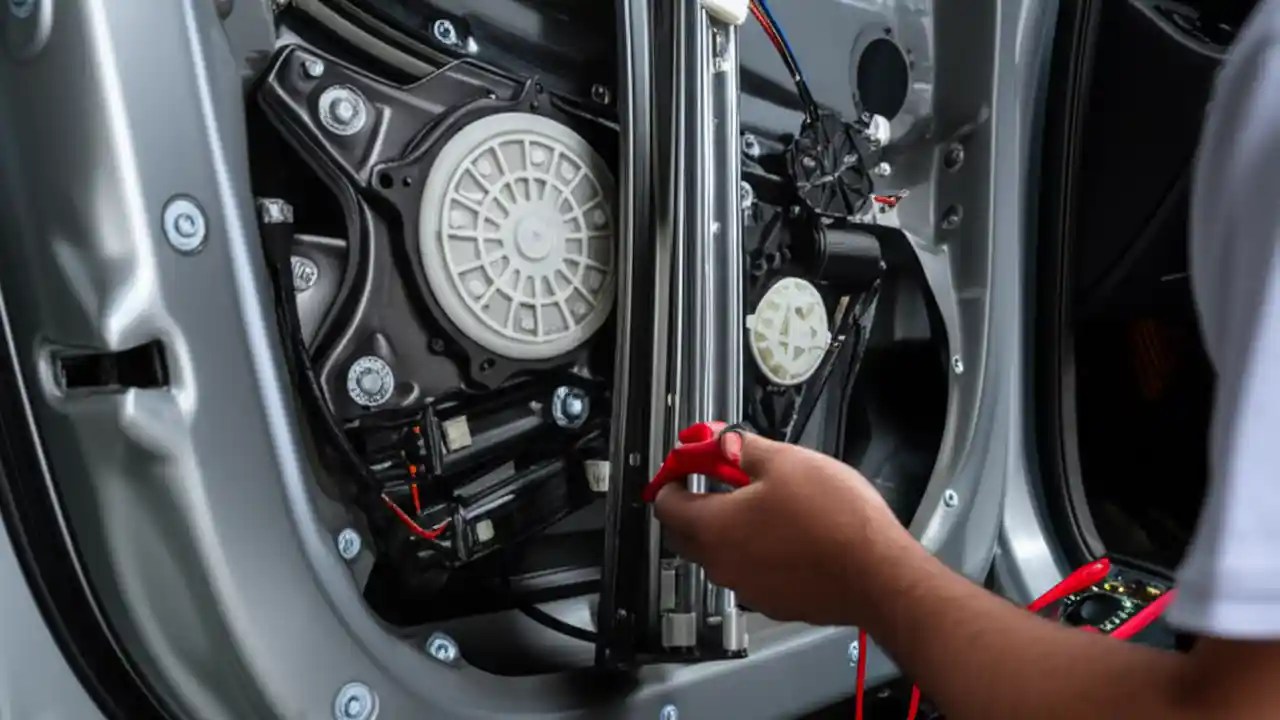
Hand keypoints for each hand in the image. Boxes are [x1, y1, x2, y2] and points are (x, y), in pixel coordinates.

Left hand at [653, 430, 916, 625]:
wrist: (878, 574)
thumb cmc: (834, 518)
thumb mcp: (786, 462)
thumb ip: (743, 449)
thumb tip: (721, 440)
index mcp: (714, 527)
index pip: (666, 505)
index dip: (673, 478)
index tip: (688, 463)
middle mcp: (721, 564)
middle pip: (685, 535)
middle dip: (693, 505)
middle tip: (718, 480)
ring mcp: (746, 589)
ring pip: (719, 555)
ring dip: (726, 530)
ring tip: (760, 504)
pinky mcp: (774, 603)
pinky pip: (749, 574)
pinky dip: (754, 553)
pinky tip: (784, 535)